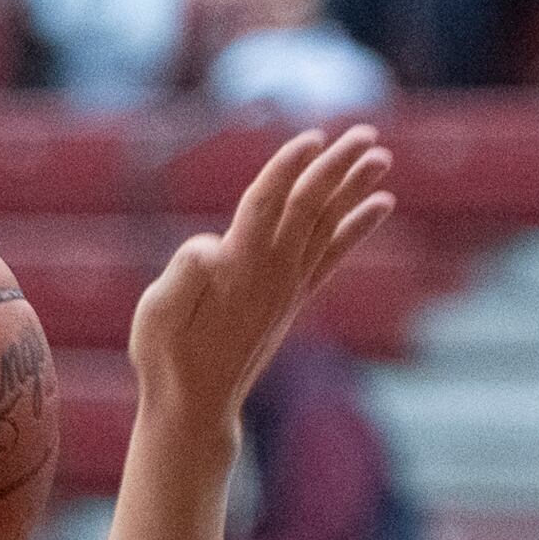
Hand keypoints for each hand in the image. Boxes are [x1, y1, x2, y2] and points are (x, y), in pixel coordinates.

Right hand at [126, 126, 394, 434]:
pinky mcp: (293, 298)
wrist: (196, 406)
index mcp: (236, 269)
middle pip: (309, 207)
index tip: (312, 138)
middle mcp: (271, 273)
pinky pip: (333, 254)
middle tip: (365, 133)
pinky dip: (357, 227)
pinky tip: (380, 206)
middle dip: (336, 168)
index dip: (287, 170)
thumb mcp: (157, 315)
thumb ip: (182, 278)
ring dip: (354, 188)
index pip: (266, 206)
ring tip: (381, 156)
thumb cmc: (167, 357)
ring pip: (327, 225)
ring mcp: (287, 286)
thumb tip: (208, 246)